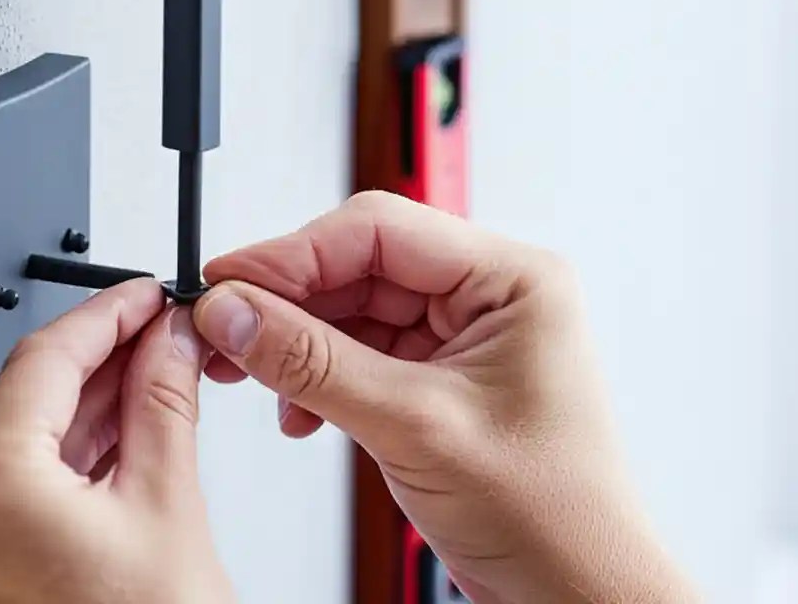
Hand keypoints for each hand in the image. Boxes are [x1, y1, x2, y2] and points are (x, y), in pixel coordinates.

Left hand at [0, 280, 233, 603]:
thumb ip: (164, 406)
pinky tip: (130, 435)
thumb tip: (168, 344)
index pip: (44, 359)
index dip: (106, 315)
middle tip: (163, 329)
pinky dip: (78, 459)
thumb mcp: (167, 508)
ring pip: (31, 444)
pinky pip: (28, 489)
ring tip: (159, 375)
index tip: (146, 296)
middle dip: (106, 358)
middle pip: (33, 397)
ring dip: (97, 407)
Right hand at [193, 192, 695, 603]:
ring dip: (294, 342)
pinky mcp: (438, 376)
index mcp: (510, 280)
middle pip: (358, 264)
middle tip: (223, 328)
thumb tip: (234, 313)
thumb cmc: (549, 514)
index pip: (377, 230)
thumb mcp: (413, 426)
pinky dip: (316, 376)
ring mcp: (462, 337)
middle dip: (285, 300)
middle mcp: (488, 296)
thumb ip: (312, 362)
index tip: (227, 282)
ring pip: (351, 310)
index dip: (291, 254)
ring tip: (248, 373)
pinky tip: (298, 410)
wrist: (575, 588)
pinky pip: (358, 352)